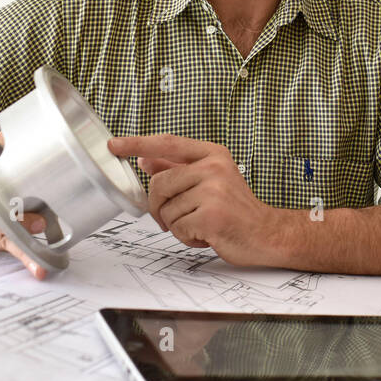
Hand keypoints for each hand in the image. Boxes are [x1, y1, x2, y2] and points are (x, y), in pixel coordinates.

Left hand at [107, 134, 274, 266]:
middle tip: (179, 217)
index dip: (137, 143)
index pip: (167, 143)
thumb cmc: (238, 209)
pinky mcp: (212, 214)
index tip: (114, 145)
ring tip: (202, 224)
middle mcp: (214, 168)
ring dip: (178, 225)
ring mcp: (214, 190)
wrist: (267, 233)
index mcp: (213, 155)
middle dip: (160, 207)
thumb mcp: (210, 180)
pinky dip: (188, 237)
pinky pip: (178, 227)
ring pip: (166, 210)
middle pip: (158, 184)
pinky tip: (208, 234)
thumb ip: (178, 168)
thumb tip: (146, 159)